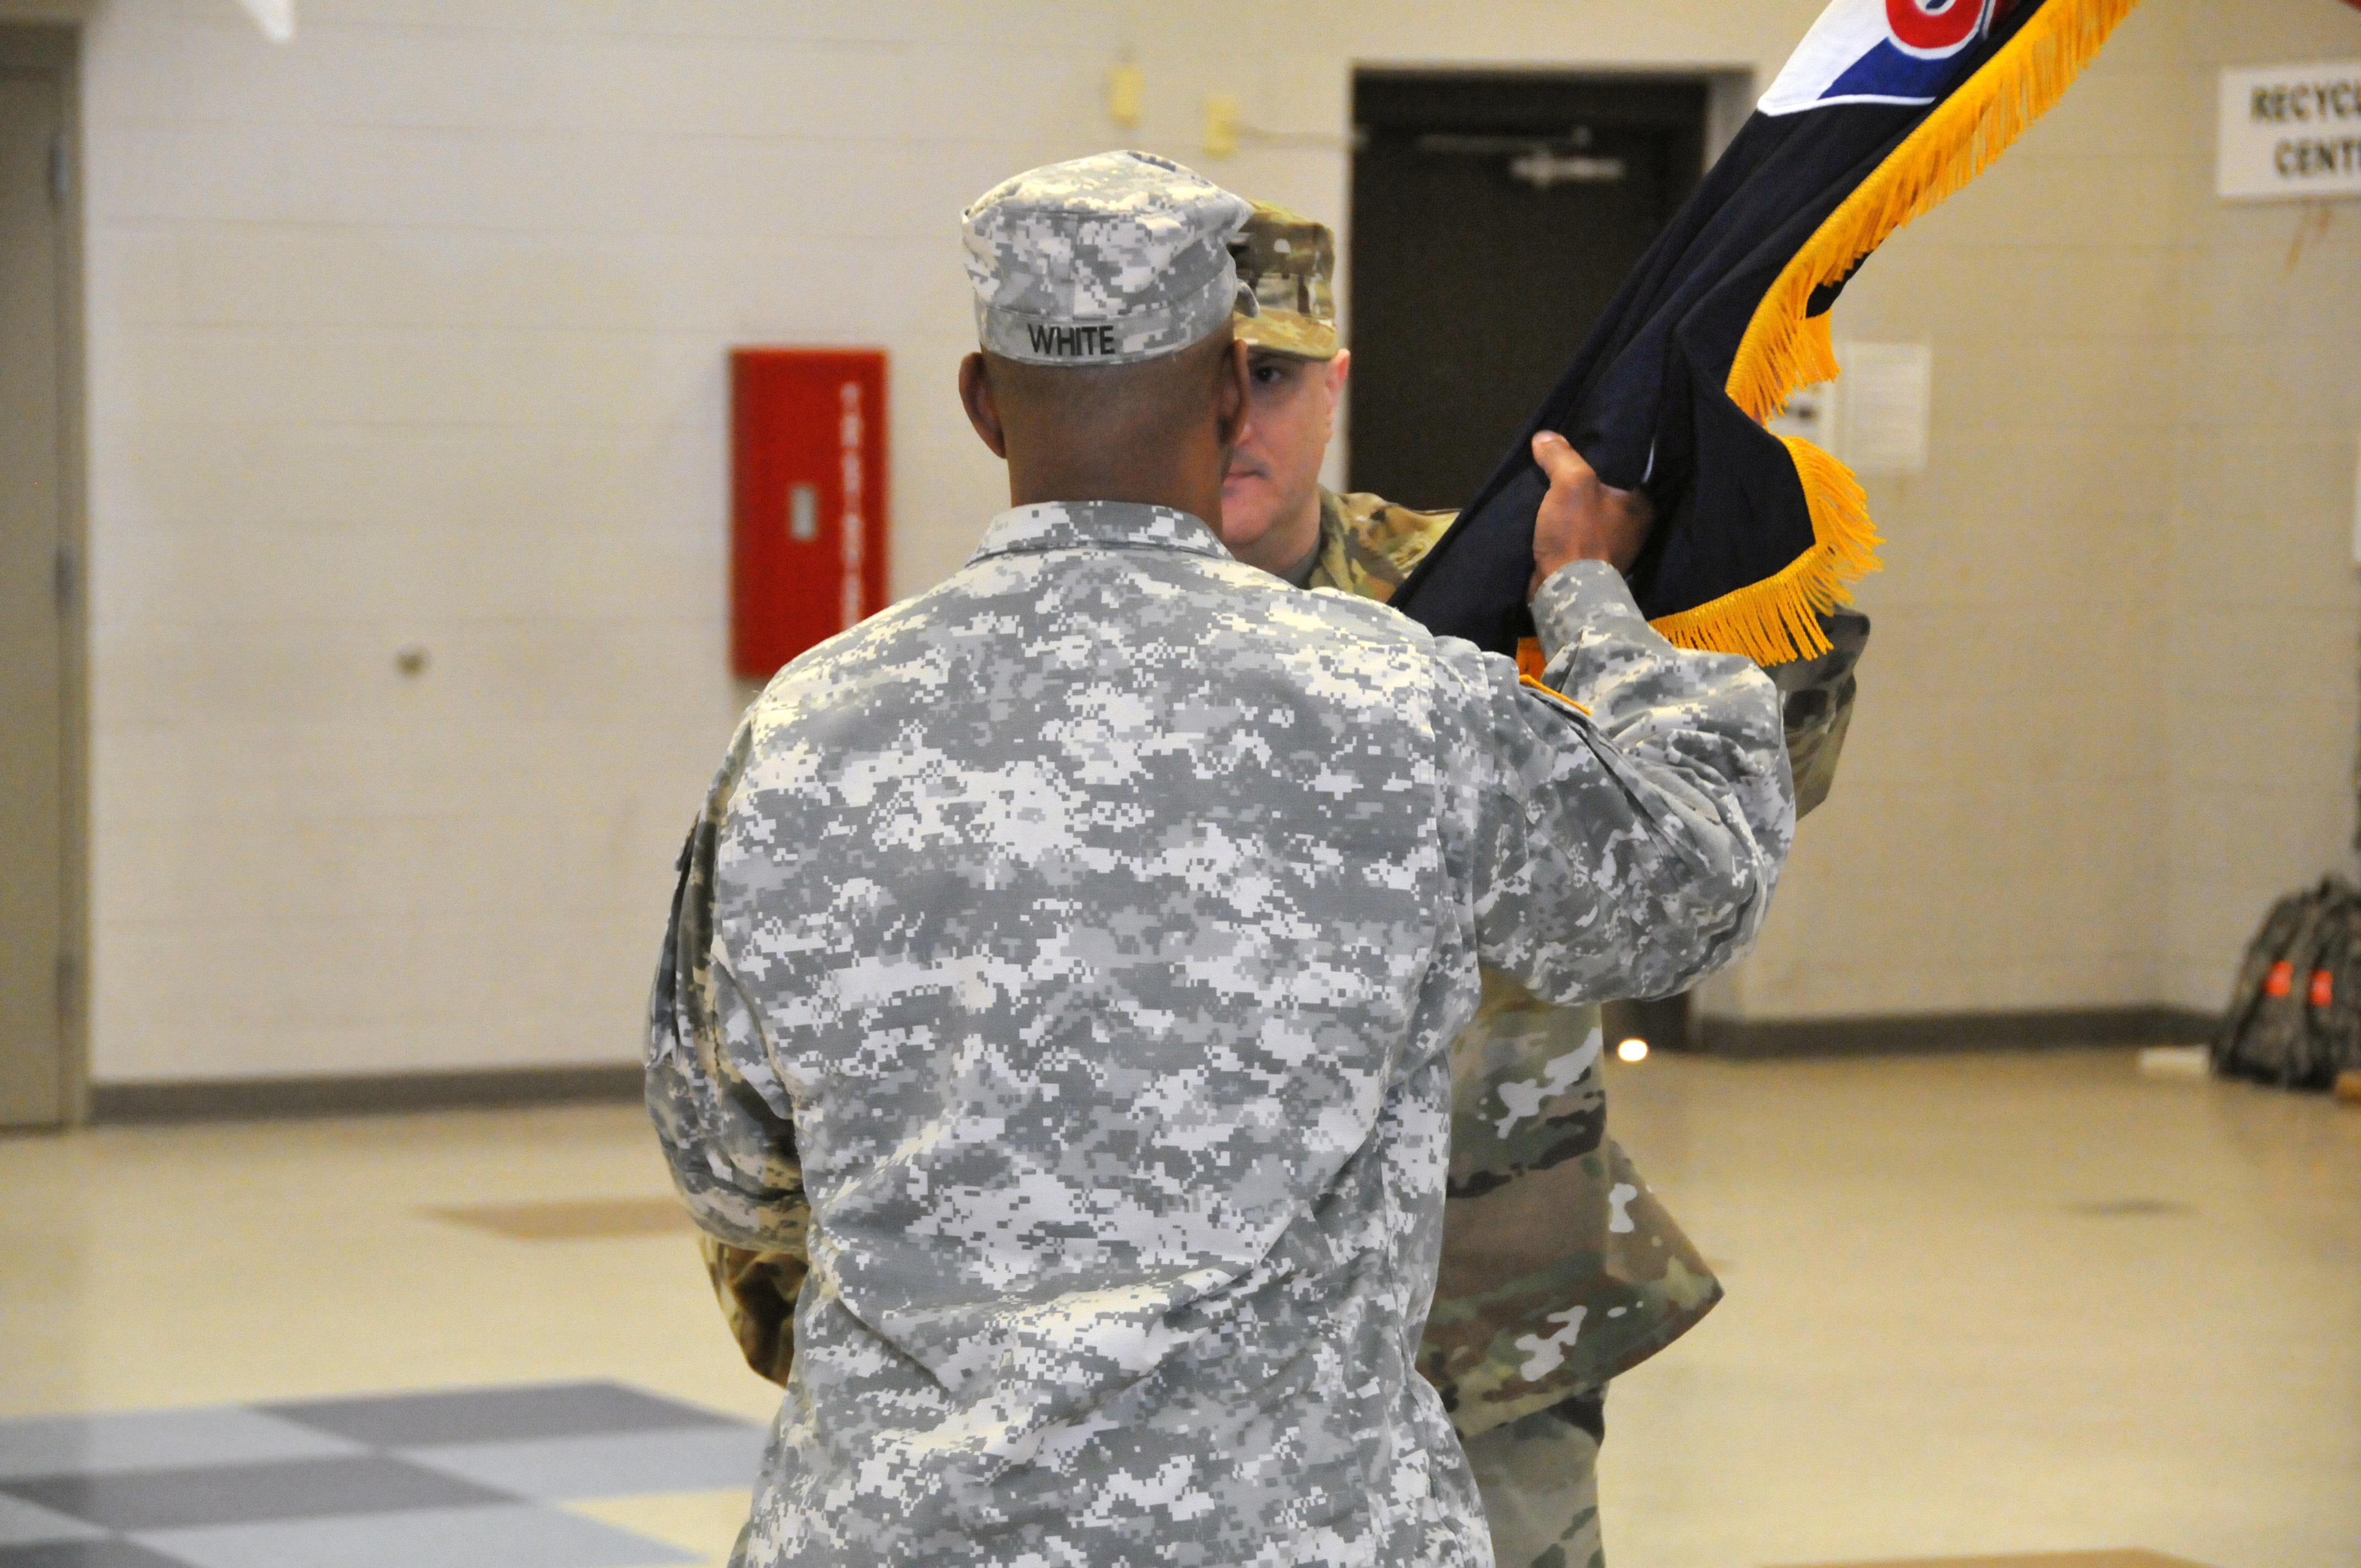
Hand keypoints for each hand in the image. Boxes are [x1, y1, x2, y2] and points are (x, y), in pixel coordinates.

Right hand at [1528, 431, 1654, 596]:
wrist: (1564, 591)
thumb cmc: (1579, 533)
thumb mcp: (1571, 482)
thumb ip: (1561, 455)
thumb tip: (1544, 437)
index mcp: (1642, 505)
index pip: (1626, 469)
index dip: (1603, 457)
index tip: (1581, 446)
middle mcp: (1634, 527)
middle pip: (1606, 491)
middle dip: (1585, 481)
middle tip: (1561, 462)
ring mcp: (1613, 548)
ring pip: (1590, 514)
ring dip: (1572, 505)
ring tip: (1550, 485)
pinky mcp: (1591, 565)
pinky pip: (1577, 534)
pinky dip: (1565, 526)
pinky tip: (1548, 515)